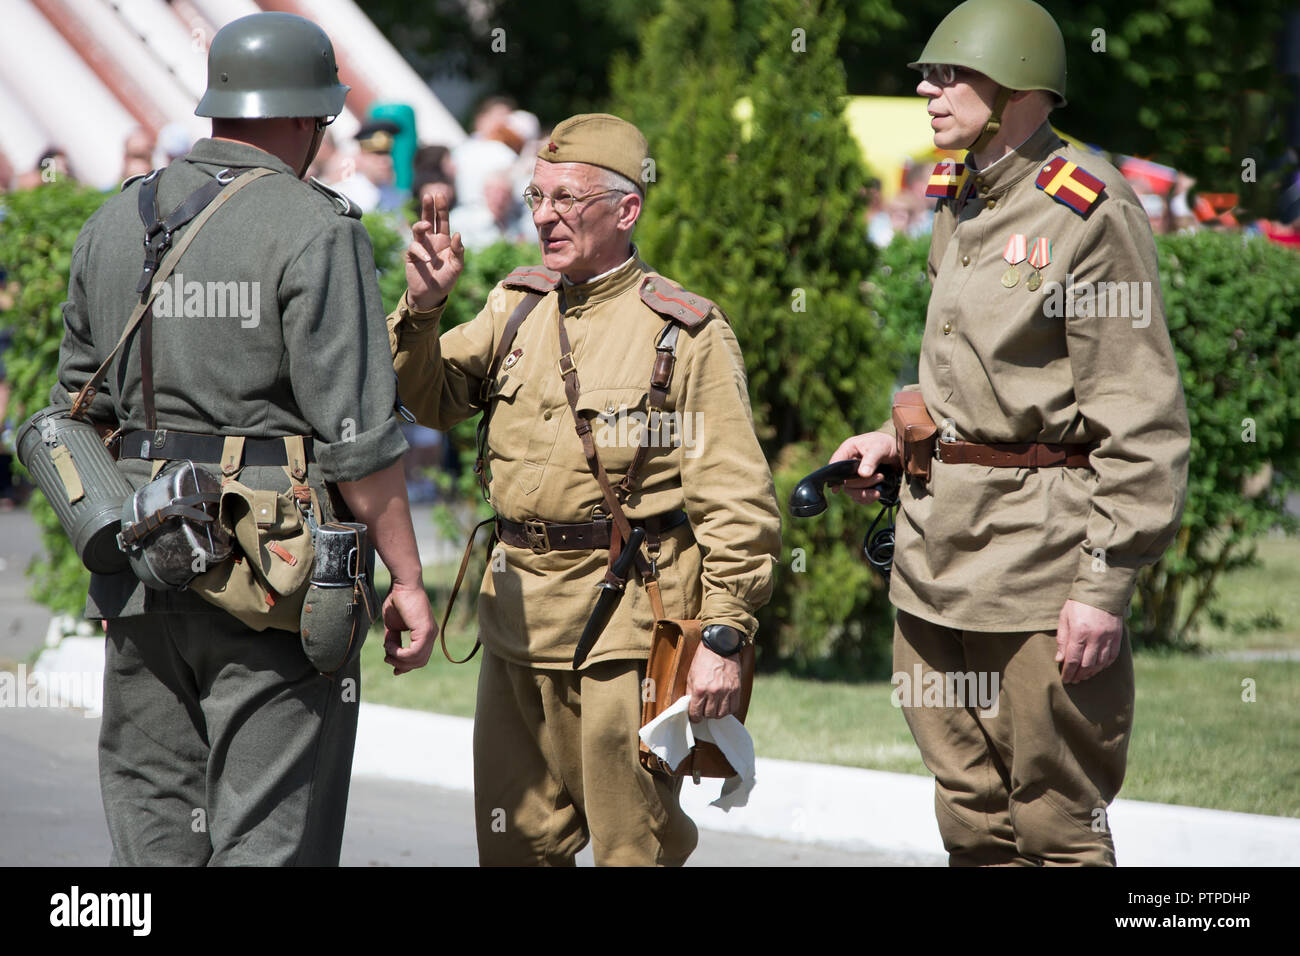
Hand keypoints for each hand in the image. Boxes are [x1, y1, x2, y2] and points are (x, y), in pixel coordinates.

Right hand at [381, 583, 436, 675]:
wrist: (403, 584)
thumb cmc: (398, 600)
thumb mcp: (393, 625)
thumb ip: (394, 639)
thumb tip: (390, 652)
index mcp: (425, 633)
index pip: (420, 658)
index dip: (407, 666)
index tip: (395, 670)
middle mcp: (431, 635)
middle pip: (419, 662)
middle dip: (401, 665)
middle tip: (388, 659)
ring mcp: (430, 634)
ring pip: (416, 660)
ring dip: (398, 659)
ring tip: (387, 650)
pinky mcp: (426, 631)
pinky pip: (413, 653)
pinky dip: (399, 654)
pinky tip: (390, 647)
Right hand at [405, 191, 464, 311]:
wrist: (431, 295)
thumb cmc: (446, 280)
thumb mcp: (457, 266)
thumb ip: (458, 251)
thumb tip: (458, 234)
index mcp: (444, 240)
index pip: (442, 220)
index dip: (441, 208)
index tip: (440, 194)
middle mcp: (431, 240)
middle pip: (429, 219)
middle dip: (428, 207)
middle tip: (428, 196)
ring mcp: (420, 247)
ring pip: (418, 229)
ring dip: (421, 224)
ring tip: (426, 225)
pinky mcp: (411, 255)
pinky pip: (414, 248)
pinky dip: (421, 251)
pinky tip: (428, 259)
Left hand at [686, 644, 741, 721]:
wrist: (720, 646)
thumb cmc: (703, 660)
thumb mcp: (691, 675)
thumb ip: (690, 693)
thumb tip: (690, 707)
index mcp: (700, 688)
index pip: (695, 713)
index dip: (694, 717)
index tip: (694, 716)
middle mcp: (714, 692)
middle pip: (709, 715)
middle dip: (705, 714)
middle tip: (704, 709)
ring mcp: (726, 691)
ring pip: (722, 714)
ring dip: (717, 713)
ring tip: (714, 707)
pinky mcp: (736, 689)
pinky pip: (734, 707)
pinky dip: (728, 709)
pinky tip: (724, 705)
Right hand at [829, 430, 899, 504]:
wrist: (899, 452)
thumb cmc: (887, 444)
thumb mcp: (880, 447)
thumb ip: (871, 460)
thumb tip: (863, 474)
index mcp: (848, 450)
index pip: (835, 463)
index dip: (833, 476)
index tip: (836, 488)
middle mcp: (848, 464)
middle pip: (844, 481)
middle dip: (861, 483)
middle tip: (880, 476)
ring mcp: (854, 476)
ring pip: (851, 491)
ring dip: (865, 492)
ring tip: (881, 482)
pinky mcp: (862, 485)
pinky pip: (859, 497)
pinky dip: (867, 498)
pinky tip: (877, 494)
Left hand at [1055, 599, 1122, 683]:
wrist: (1102, 591)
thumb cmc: (1079, 603)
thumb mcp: (1064, 617)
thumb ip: (1062, 639)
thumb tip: (1060, 659)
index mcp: (1079, 632)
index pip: (1072, 659)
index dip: (1068, 672)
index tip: (1065, 679)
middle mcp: (1095, 637)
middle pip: (1086, 665)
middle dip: (1078, 675)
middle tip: (1073, 680)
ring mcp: (1108, 638)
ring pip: (1100, 663)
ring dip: (1091, 672)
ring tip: (1083, 676)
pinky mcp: (1117, 637)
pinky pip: (1112, 657)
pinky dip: (1104, 665)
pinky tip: (1097, 668)